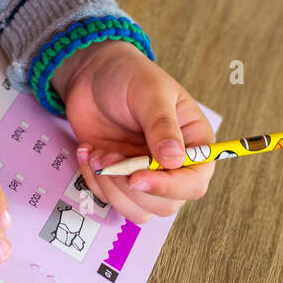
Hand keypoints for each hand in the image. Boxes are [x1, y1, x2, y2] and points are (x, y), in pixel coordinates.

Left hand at [50, 41, 215, 223]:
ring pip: (138, 209)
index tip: (137, 177)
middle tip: (109, 156)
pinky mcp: (120, 179)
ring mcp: (146, 174)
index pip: (194, 182)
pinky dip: (95, 182)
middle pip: (166, 204)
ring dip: (112, 188)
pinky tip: (88, 152)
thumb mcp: (150, 92)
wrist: (93, 73)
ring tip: (98, 154)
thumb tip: (173, 160)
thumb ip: (162, 125)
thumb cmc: (129, 75)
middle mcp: (173, 165)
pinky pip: (111, 200)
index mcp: (193, 142)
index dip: (169, 187)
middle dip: (131, 186)